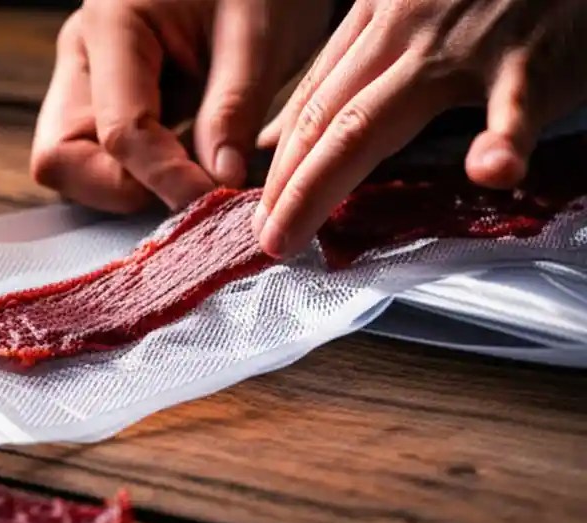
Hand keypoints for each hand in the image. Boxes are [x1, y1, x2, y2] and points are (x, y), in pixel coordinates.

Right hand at [32, 0, 331, 213]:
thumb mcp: (260, 33)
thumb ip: (234, 108)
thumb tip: (217, 182)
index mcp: (111, 24)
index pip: (119, 129)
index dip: (164, 177)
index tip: (213, 199)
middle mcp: (83, 57)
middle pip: (61, 156)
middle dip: (122, 188)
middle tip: (192, 186)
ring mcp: (88, 82)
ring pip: (74, 166)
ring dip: (132, 184)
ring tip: (199, 168)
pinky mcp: (104, 102)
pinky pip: (101, 161)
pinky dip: (143, 176)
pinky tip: (192, 161)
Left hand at [255, 0, 586, 257]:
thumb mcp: (410, 18)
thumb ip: (352, 69)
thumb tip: (281, 132)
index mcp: (379, 17)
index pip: (312, 98)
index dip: (277, 160)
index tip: (255, 207)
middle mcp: (406, 25)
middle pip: (325, 117)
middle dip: (283, 185)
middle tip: (262, 238)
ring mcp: (466, 43)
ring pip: (372, 120)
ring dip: (321, 184)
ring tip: (292, 234)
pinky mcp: (531, 58)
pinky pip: (513, 105)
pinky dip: (503, 139)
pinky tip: (491, 171)